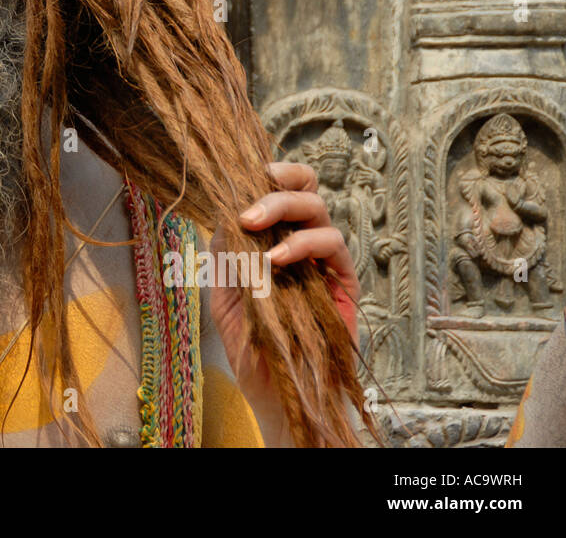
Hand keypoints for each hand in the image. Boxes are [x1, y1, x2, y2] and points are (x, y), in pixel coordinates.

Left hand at [209, 162, 359, 399]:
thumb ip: (225, 256)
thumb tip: (221, 213)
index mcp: (274, 240)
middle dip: (275, 188)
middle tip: (246, 207)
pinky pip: (334, 247)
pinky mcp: (345, 283)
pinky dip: (305, 243)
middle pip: (304, 191)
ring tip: (254, 228)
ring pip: (319, 211)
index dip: (271, 175)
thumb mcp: (225, 295)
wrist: (274, 391)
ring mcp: (324, 262)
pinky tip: (277, 258)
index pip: (281, 192)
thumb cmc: (250, 344)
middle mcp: (302, 244)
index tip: (245, 173)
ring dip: (284, 210)